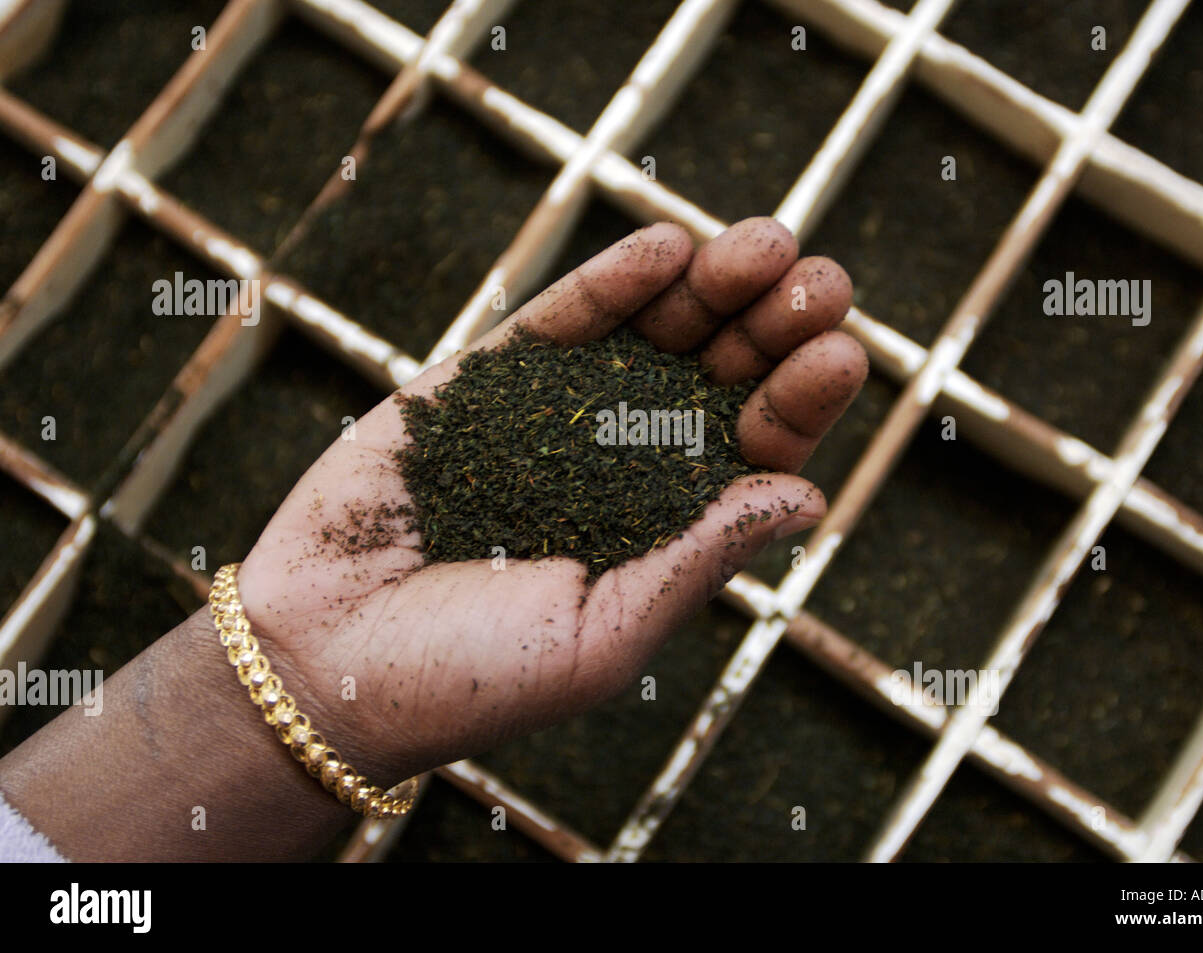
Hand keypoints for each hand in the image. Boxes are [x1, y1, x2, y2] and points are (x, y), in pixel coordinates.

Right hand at [238, 217, 867, 784]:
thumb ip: (696, 561)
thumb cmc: (467, 678)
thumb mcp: (602, 635)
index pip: (755, 452)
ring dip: (711, 287)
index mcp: (665, 530)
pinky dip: (611, 284)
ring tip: (765, 244)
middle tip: (823, 282)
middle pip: (717, 379)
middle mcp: (622, 464)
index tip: (842, 353)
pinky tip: (666, 248)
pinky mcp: (484, 383)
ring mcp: (556, 416)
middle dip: (772, 327)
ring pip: (650, 336)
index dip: (803, 401)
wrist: (322, 660)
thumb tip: (810, 495)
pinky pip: (559, 323)